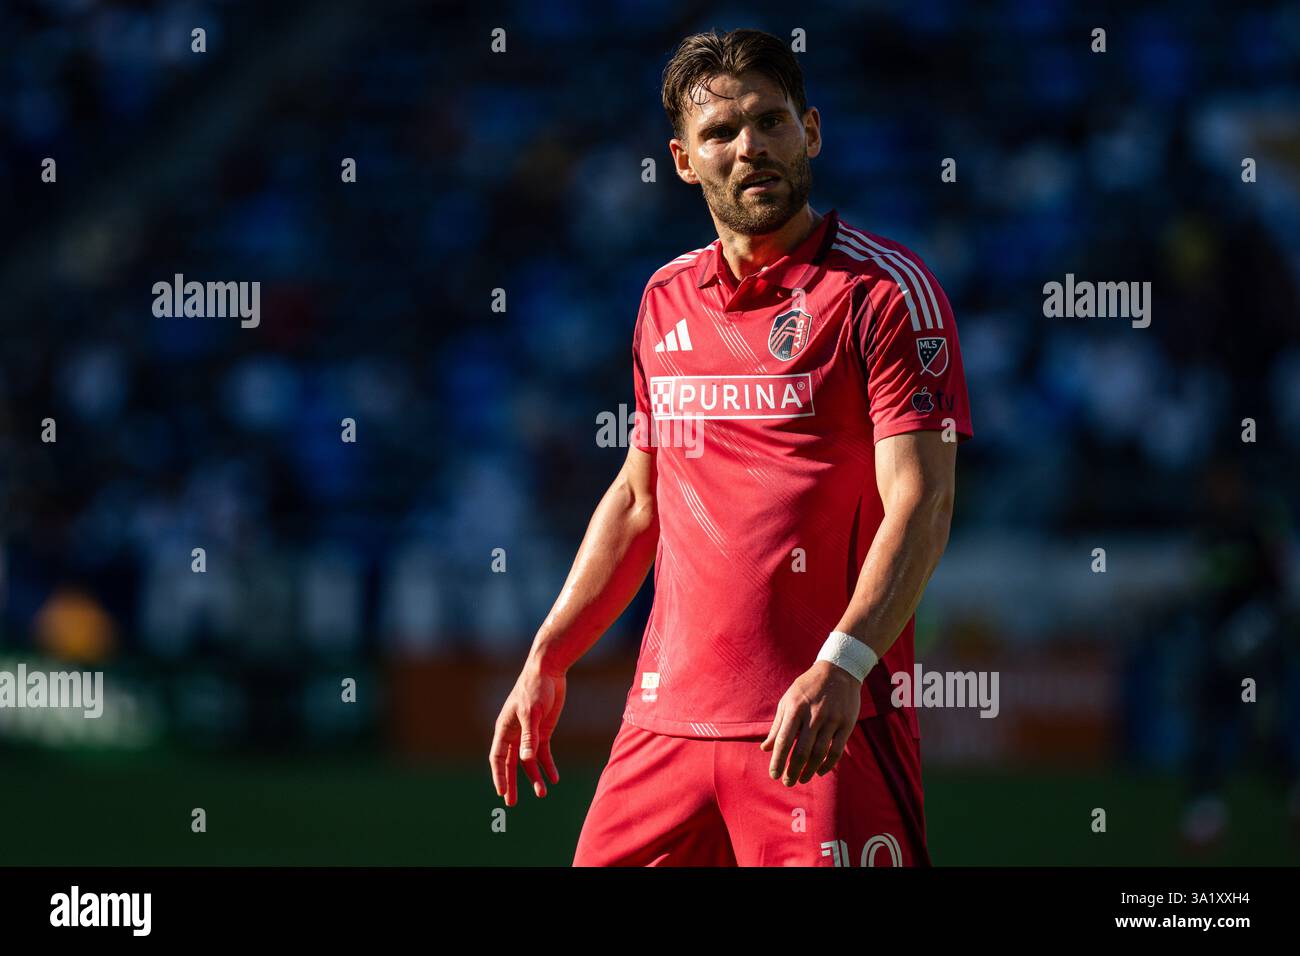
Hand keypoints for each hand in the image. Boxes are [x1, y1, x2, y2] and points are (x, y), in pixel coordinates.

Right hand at [489, 659, 564, 805]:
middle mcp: (514, 734)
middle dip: (512, 783)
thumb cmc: (534, 688)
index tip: (501, 792)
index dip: (499, 775)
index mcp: (504, 729)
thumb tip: (525, 760)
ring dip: (534, 776)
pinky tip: (554, 777)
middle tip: (511, 803)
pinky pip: (543, 753)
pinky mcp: (543, 731)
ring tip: (542, 793)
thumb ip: (529, 737)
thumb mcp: (531, 713)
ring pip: (528, 761)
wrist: (549, 671)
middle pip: (510, 763)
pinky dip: (548, 765)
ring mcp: (529, 733)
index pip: (498, 757)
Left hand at [760, 661, 861, 785]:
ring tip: (802, 779)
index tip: (774, 775)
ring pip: (819, 753)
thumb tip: (765, 749)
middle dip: (793, 771)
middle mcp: (813, 715)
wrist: (838, 670)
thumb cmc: (807, 687)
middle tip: (788, 782)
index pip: (783, 740)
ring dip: (809, 771)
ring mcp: (832, 720)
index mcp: (795, 708)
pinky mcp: (847, 724)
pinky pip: (836, 750)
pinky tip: (819, 771)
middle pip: (801, 751)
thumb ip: (778, 726)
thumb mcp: (788, 700)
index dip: (778, 760)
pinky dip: (827, 764)